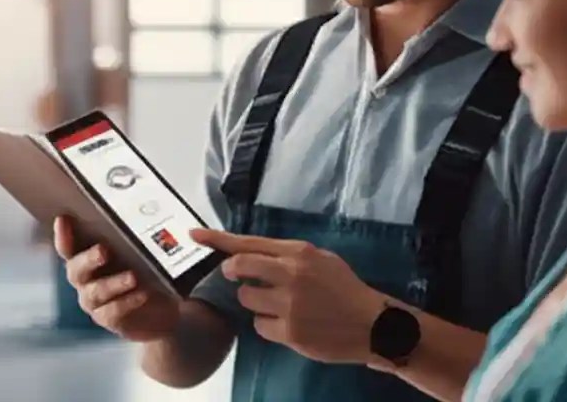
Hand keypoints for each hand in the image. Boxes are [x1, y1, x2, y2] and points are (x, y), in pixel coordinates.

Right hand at [53, 216, 178, 341]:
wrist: (164, 311)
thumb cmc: (151, 273)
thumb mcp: (150, 254)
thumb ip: (151, 239)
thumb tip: (167, 223)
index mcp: (87, 257)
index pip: (68, 246)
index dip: (63, 235)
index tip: (63, 219)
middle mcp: (84, 279)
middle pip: (76, 269)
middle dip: (88, 259)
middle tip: (103, 250)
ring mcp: (93, 301)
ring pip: (94, 292)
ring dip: (113, 283)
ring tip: (133, 277)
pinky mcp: (107, 319)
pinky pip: (111, 312)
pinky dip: (126, 302)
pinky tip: (142, 294)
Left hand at [190, 228, 386, 363]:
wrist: (372, 324)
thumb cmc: (343, 288)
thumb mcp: (320, 259)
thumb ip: (286, 255)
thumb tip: (249, 253)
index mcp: (298, 252)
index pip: (248, 242)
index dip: (217, 239)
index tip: (194, 235)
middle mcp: (291, 274)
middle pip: (239, 267)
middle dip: (231, 272)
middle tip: (236, 276)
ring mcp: (289, 304)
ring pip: (246, 298)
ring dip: (254, 302)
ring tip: (278, 305)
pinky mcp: (289, 331)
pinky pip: (259, 325)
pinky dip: (267, 325)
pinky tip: (288, 324)